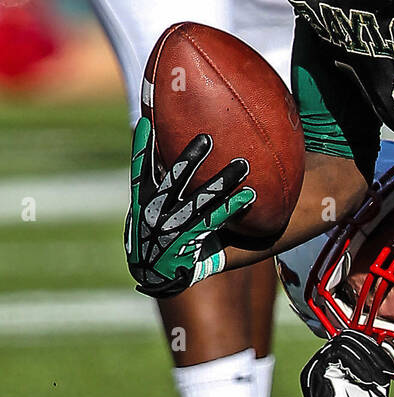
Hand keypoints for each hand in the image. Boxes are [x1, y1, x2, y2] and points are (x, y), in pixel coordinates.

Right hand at [125, 116, 255, 297]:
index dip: (143, 147)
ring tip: (243, 164)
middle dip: (190, 160)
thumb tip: (154, 139)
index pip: (140, 169)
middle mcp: (153, 213)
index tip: (147, 121)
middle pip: (173, 182)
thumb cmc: (152, 234)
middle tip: (208, 138)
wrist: (154, 274)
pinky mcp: (188, 242)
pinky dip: (233, 207)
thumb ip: (154, 179)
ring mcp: (170, 229)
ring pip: (199, 200)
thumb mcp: (144, 208)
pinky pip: (214, 220)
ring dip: (222, 182)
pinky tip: (250, 195)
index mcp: (141, 201)